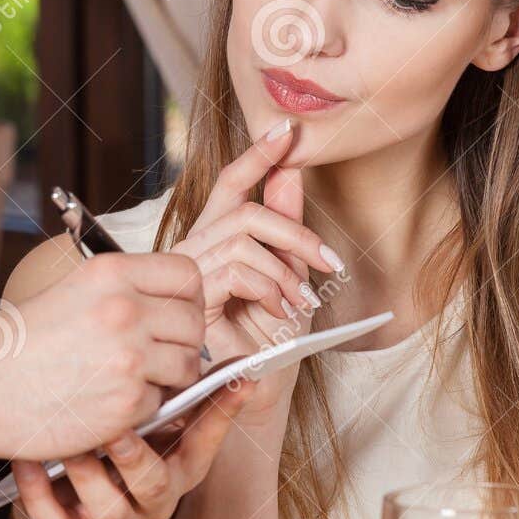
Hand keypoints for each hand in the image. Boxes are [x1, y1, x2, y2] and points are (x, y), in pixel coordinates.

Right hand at [0, 250, 205, 461]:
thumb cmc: (19, 343)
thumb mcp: (71, 291)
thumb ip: (123, 289)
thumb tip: (170, 298)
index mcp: (111, 273)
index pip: (187, 273)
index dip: (186, 296)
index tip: (175, 312)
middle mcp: (125, 310)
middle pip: (193, 321)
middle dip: (181, 340)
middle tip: (158, 353)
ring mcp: (129, 358)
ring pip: (186, 365)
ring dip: (169, 376)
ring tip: (136, 378)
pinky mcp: (126, 403)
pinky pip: (161, 403)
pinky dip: (142, 407)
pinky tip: (111, 401)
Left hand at [7, 379, 255, 518]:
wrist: (65, 470)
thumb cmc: (122, 435)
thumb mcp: (157, 415)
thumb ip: (195, 393)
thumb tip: (247, 371)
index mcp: (178, 470)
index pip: (204, 447)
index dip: (212, 421)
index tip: (217, 389)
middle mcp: (151, 502)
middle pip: (153, 488)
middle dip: (135, 459)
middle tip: (114, 431)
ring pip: (107, 513)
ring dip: (86, 477)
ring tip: (69, 446)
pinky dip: (37, 495)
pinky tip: (28, 462)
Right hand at [172, 120, 343, 421]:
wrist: (255, 388)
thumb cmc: (269, 335)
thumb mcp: (289, 275)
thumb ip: (285, 225)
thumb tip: (290, 170)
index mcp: (215, 236)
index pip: (230, 182)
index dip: (256, 155)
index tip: (286, 130)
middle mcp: (195, 247)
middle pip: (245, 210)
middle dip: (294, 232)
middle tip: (329, 262)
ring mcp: (188, 272)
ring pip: (243, 239)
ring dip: (286, 269)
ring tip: (304, 302)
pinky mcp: (191, 299)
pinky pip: (236, 271)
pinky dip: (270, 288)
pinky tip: (281, 312)